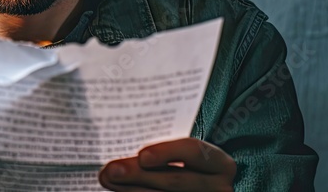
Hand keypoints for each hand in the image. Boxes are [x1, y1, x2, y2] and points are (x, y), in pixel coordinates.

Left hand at [98, 138, 235, 190]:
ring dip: (130, 189)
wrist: (206, 186)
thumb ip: (166, 148)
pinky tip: (121, 190)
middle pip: (175, 180)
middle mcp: (218, 187)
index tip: (142, 155)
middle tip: (111, 169)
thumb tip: (125, 141)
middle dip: (139, 174)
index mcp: (219, 164)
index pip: (194, 151)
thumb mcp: (189, 154)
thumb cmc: (192, 164)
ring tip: (108, 179)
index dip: (167, 152)